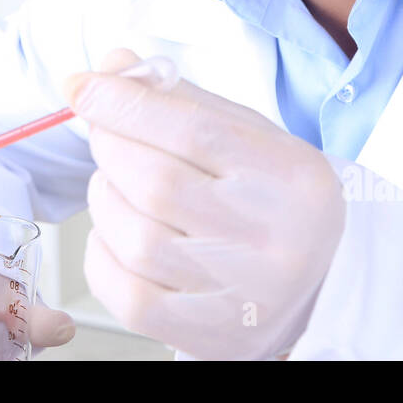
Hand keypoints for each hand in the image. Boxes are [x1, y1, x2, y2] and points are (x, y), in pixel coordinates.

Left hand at [63, 48, 346, 359]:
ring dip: (104, 198)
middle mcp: (272, 240)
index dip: (125, 104)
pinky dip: (101, 254)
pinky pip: (126, 293)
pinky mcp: (207, 335)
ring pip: (134, 236)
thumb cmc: (274, 201)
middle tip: (106, 134)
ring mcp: (240, 295)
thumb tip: (111, 67)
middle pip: (156, 182)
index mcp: (289, 177)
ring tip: (117, 185)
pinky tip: (116, 235)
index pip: (193, 130)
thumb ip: (181, 100)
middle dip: (110, 146)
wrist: (319, 286)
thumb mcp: (249, 137)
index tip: (83, 87)